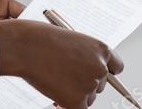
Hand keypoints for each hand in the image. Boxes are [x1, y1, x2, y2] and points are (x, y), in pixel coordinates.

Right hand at [0, 19, 123, 108]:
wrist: (25, 47)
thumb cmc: (41, 39)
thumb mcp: (70, 40)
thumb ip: (83, 54)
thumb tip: (82, 69)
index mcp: (101, 49)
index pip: (116, 67)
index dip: (105, 72)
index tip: (96, 75)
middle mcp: (100, 68)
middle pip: (99, 84)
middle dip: (84, 83)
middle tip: (64, 75)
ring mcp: (90, 86)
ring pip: (88, 98)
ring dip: (74, 94)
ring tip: (55, 79)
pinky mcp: (77, 102)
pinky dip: (66, 105)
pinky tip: (55, 93)